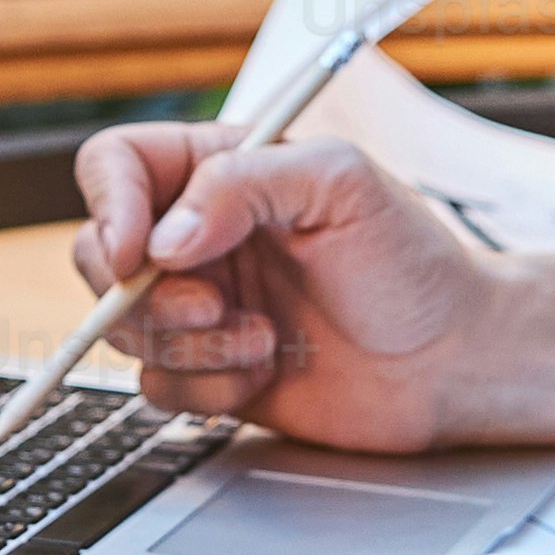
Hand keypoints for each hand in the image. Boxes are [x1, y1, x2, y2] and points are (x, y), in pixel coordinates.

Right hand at [64, 125, 505, 452]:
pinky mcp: (211, 371)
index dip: (109, 207)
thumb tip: (163, 238)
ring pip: (123, 330)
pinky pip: (158, 386)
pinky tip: (266, 373)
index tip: (136, 254)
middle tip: (214, 307)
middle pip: (99, 257)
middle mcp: (201, 236)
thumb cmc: (415, 264)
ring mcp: (202, 306)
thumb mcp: (342, 185)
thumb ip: (244, 183)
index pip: (117, 166)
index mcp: (224, 171)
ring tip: (264, 339)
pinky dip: (205, 388)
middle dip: (144, 295)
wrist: (455, 363)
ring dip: (188, 345)